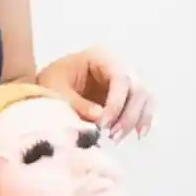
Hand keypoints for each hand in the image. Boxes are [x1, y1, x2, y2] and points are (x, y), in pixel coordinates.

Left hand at [36, 47, 154, 141]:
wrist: (50, 84)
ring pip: (145, 98)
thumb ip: (77, 103)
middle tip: (112, 136)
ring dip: (137, 120)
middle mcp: (119, 65)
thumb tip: (101, 116)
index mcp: (101, 56)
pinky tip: (137, 135)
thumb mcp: (56, 90)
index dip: (116, 103)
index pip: (120, 77)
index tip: (103, 125)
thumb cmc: (52, 82)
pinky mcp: (129, 96)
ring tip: (118, 139)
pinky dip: (143, 121)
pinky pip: (144, 106)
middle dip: (128, 115)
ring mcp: (127, 80)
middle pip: (138, 88)